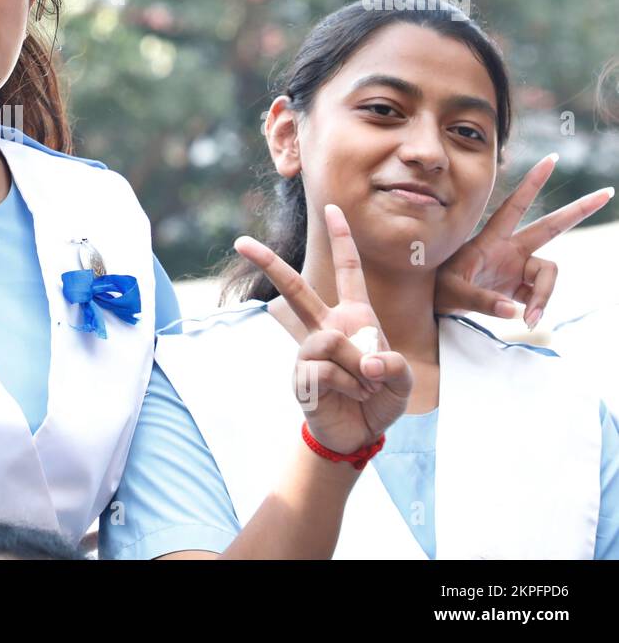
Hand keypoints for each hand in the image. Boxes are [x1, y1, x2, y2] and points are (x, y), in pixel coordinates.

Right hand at [235, 204, 413, 454]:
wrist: (359, 433)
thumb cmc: (380, 399)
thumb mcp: (402, 380)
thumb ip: (392, 365)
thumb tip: (366, 361)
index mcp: (354, 317)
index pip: (349, 271)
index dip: (343, 239)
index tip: (333, 208)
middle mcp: (326, 328)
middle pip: (296, 289)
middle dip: (268, 264)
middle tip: (240, 242)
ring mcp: (309, 351)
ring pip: (327, 340)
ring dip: (356, 366)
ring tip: (365, 385)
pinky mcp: (301, 375)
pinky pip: (326, 369)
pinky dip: (350, 384)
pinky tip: (351, 395)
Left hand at [435, 153, 613, 328]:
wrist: (436, 308)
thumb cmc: (439, 291)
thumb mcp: (453, 292)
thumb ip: (483, 301)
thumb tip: (516, 311)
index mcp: (492, 240)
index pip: (516, 206)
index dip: (533, 182)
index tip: (552, 158)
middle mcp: (510, 250)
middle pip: (551, 227)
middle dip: (578, 211)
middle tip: (607, 193)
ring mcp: (517, 268)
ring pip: (548, 273)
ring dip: (546, 295)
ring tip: (531, 318)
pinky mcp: (520, 288)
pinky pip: (541, 295)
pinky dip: (539, 308)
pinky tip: (527, 320)